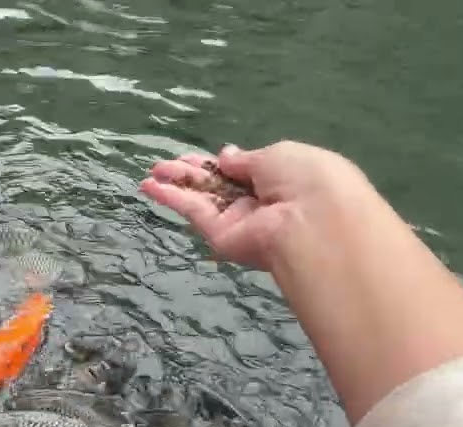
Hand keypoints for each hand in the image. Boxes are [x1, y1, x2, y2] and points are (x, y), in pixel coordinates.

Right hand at [140, 141, 384, 269]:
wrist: (312, 221)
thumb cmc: (306, 178)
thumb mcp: (278, 154)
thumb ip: (246, 158)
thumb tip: (225, 155)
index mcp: (283, 178)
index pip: (248, 171)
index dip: (227, 162)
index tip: (210, 156)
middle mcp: (260, 202)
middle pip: (219, 185)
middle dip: (194, 172)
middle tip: (166, 164)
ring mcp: (239, 221)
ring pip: (202, 198)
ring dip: (176, 184)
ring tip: (151, 172)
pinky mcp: (221, 236)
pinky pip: (194, 212)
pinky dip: (171, 199)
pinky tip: (149, 187)